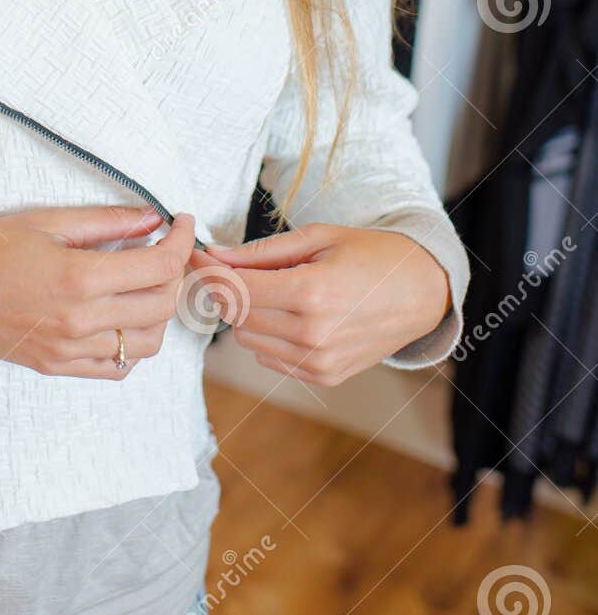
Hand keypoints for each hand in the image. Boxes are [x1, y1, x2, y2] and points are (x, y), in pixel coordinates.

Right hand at [0, 206, 196, 378]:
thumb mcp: (48, 220)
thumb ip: (107, 222)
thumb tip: (152, 218)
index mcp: (79, 278)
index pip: (159, 266)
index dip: (182, 242)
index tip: (183, 224)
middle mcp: (79, 321)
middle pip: (161, 306)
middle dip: (175, 273)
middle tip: (167, 249)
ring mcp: (69, 350)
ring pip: (146, 343)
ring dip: (159, 311)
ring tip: (147, 284)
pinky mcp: (57, 367)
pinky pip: (116, 368)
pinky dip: (132, 345)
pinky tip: (123, 317)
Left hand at [184, 221, 451, 383]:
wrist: (421, 292)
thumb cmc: (371, 255)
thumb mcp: (317, 238)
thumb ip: (260, 252)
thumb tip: (214, 255)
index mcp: (311, 293)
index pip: (235, 289)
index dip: (207, 271)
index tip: (193, 254)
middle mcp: (312, 334)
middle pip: (237, 316)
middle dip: (224, 290)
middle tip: (225, 266)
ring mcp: (319, 361)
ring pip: (248, 340)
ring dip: (246, 314)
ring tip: (268, 288)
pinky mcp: (324, 376)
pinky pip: (271, 358)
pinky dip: (267, 335)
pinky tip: (286, 313)